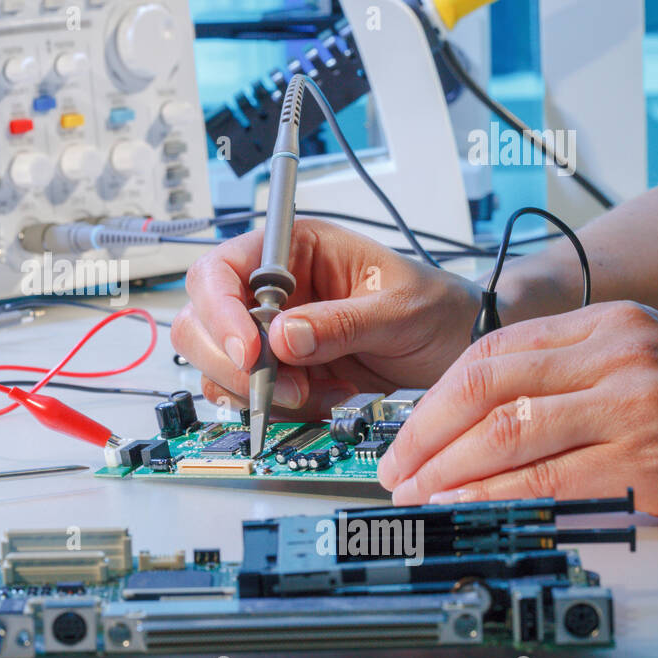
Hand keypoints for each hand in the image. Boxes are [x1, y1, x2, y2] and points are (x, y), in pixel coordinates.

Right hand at [171, 219, 481, 417]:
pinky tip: (323, 396)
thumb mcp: (400, 308)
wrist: (456, 347)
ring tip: (317, 391)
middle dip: (233, 362)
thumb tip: (284, 337)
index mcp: (293, 249)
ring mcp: (268, 331)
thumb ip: (343, 322)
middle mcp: (270, 288)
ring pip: (214, 363)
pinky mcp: (276, 370)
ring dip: (257, 390)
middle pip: (201, 320)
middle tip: (285, 387)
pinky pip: (243, 394)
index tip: (250, 351)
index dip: (220, 310)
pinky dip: (275, 407)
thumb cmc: (436, 308)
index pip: (220, 270)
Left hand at [377, 301, 657, 521]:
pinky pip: (547, 480)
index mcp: (602, 323)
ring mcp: (634, 401)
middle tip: (393, 469)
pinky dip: (493, 497)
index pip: (489, 353)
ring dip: (447, 471)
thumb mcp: (628, 367)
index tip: (403, 433)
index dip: (433, 399)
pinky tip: (463, 508)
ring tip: (416, 495)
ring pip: (506, 434)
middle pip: (486, 387)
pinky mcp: (649, 456)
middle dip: (425, 434)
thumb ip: (556, 377)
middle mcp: (616, 352)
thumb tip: (460, 420)